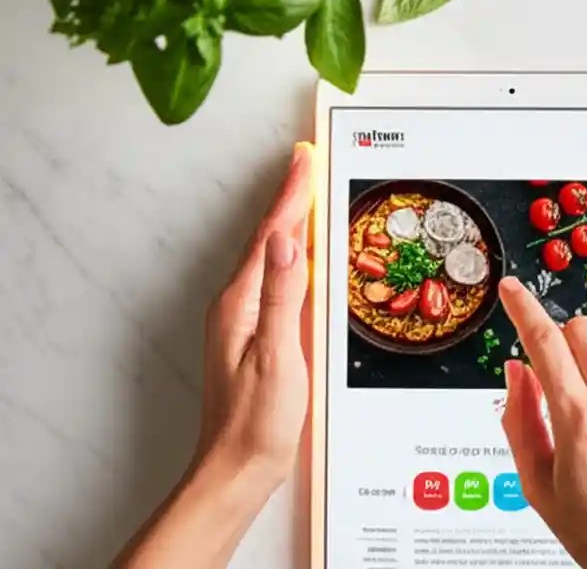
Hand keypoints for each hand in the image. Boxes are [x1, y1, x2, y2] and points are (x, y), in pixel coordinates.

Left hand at [196, 142, 312, 481]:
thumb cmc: (257, 421)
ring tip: (305, 196)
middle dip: (289, 198)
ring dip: (290, 224)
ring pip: (271, 257)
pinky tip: (303, 257)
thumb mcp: (278, 355)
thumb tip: (288, 241)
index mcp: (242, 303)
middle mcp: (237, 305)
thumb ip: (283, 296)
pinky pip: (275, 279)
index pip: (272, 236)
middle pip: (268, 238)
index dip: (291, 196)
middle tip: (306, 163)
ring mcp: (244, 320)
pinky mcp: (256, 335)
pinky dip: (292, 256)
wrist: (238, 468)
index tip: (305, 161)